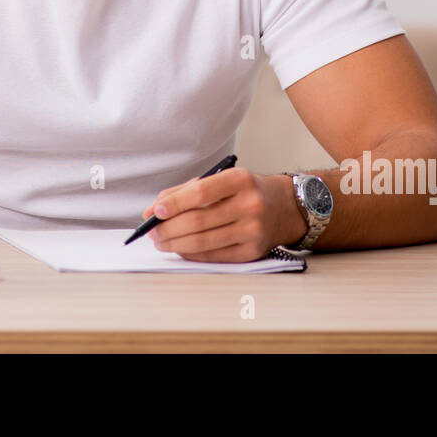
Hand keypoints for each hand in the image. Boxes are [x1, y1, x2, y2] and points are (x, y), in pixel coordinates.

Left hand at [140, 168, 304, 261]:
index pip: (200, 193)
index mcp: (240, 180)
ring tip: (161, 241)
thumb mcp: (221, 180)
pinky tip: (180, 249)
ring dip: (175, 244)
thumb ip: (186, 191)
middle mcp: (250, 205)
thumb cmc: (245, 192)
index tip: (155, 211)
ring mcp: (253, 231)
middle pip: (198, 221)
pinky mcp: (252, 252)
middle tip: (152, 231)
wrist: (284, 208)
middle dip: (168, 228)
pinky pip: (214, 256)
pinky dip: (191, 254)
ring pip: (203, 242)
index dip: (174, 204)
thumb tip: (154, 210)